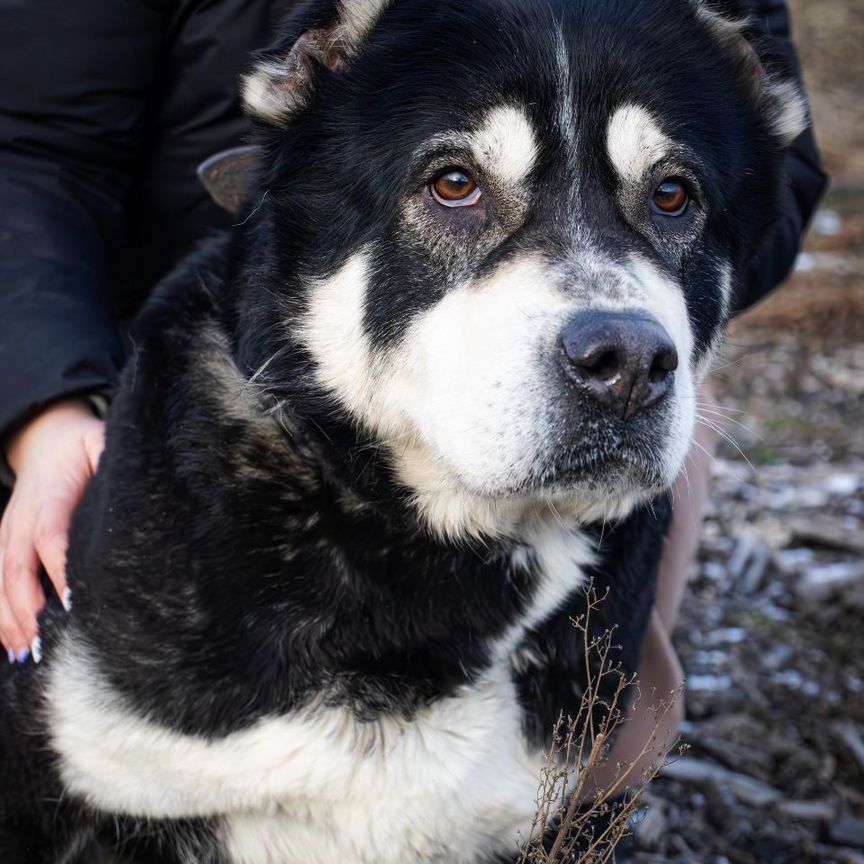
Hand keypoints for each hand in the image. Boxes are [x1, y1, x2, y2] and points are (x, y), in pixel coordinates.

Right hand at [0, 399, 104, 662]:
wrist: (45, 438)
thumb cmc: (83, 447)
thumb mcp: (101, 443)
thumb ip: (113, 459)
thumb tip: (142, 482)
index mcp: (50, 495)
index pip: (51, 536)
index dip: (59, 569)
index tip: (72, 602)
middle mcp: (22, 519)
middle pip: (17, 567)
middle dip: (26, 608)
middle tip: (42, 644)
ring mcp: (8, 534)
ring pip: (1, 580)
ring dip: (8, 619)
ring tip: (26, 654)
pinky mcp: (4, 545)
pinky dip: (0, 616)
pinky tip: (12, 646)